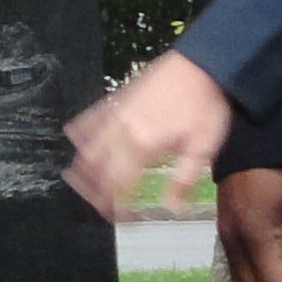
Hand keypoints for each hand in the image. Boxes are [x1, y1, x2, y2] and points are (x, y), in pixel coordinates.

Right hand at [67, 51, 232, 218]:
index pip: (120, 185)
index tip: (121, 218)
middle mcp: (122, 130)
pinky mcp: (116, 99)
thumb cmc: (205, 104)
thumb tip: (173, 208)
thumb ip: (183, 179)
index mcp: (143, 145)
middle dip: (94, 193)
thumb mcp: (203, 147)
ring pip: (86, 147)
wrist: (202, 64)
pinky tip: (76, 143)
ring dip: (81, 169)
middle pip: (96, 169)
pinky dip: (79, 135)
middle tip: (100, 208)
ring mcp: (115, 112)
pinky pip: (89, 120)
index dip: (116, 205)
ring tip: (81, 185)